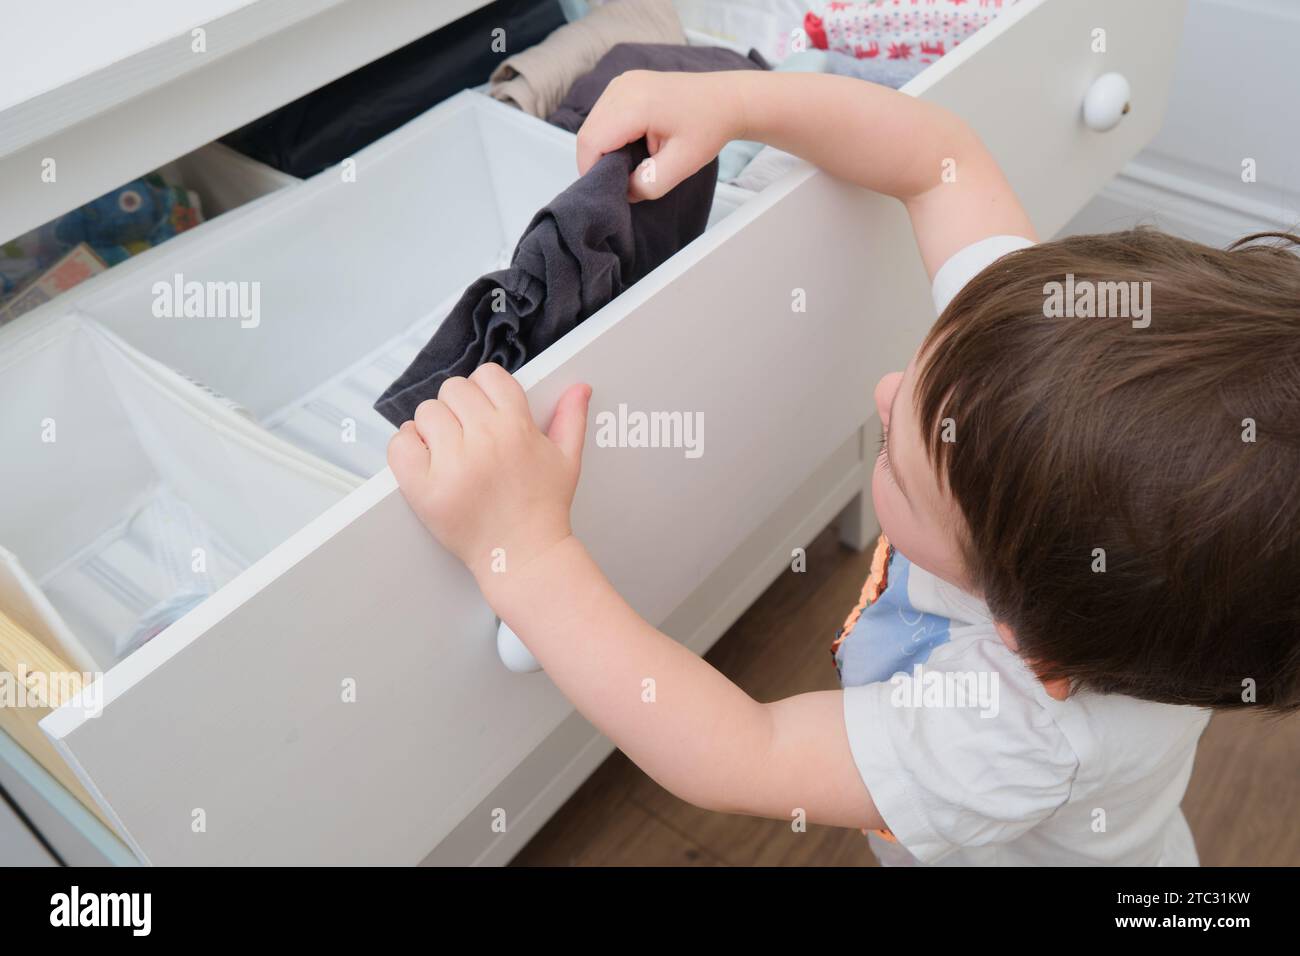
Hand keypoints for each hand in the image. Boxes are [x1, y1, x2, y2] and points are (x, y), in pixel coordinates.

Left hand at [387, 363, 591, 584]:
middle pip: (453, 390)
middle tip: (467, 435)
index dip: (483, 390)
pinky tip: (425, 460)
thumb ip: (571, 418)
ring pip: (425, 413)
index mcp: (517, 427)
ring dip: (433, 428)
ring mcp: (452, 464)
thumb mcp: (566, 459)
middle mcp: (484, 440)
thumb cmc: (544, 509)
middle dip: (458, 408)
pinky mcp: (425, 488)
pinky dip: (408, 447)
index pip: (487, 376)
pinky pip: (400, 444)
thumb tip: (579, 388)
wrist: (522, 555)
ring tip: (449, 452)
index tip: (483, 411)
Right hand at [576, 70, 748, 201]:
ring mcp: (621, 82)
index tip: (614, 189)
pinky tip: (635, 144)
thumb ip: (648, 184)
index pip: (591, 142)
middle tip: (625, 179)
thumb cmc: (708, 127)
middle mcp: (622, 87)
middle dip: (599, 162)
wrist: (726, 99)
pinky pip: (603, 116)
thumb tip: (624, 190)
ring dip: (605, 149)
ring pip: (593, 125)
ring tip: (634, 161)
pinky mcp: (624, 85)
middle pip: (588, 133)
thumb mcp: (682, 165)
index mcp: (634, 103)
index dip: (594, 172)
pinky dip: (611, 136)